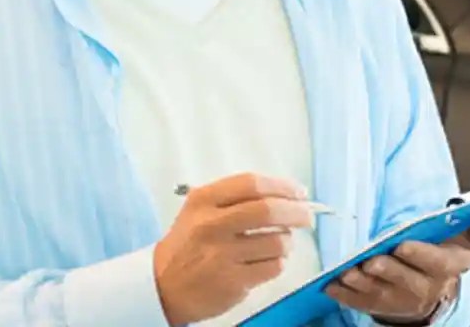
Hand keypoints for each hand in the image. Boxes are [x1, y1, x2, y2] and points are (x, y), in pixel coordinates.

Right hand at [153, 173, 314, 325]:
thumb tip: (286, 196)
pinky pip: (273, 266)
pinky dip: (278, 262)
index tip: (298, 192)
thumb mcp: (198, 210)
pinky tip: (267, 261)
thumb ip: (235, 199)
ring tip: (279, 243)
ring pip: (277, 241)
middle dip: (297, 211)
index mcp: (203, 201)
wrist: (162, 286)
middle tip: (307, 216)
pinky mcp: (233, 282)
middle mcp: (212, 225)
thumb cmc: (188, 244)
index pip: (252, 184)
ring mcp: (222, 255)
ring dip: (286, 241)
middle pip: (269, 210)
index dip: (282, 186)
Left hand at [326, 205, 469, 322]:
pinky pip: (362, 303)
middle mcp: (427, 287)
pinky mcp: (382, 306)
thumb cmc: (447, 256)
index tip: (403, 244)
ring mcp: (403, 300)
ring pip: (382, 293)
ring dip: (364, 283)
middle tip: (371, 260)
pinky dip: (347, 294)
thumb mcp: (469, 242)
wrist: (434, 291)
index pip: (436, 263)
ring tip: (348, 271)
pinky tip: (333, 284)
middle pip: (406, 280)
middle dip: (388, 270)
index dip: (420, 255)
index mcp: (448, 267)